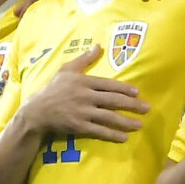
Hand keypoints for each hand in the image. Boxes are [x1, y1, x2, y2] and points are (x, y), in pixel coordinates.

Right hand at [21, 43, 148, 141]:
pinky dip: (111, 134)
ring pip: (108, 117)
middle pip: (112, 101)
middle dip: (131, 105)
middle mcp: (85, 96)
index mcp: (84, 82)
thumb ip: (84, 59)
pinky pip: (98, 131)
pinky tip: (124, 137)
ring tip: (139, 125)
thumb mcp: (67, 69)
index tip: (137, 92)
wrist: (37, 111)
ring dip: (125, 121)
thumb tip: (99, 46)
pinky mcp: (78, 126)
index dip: (124, 88)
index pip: (108, 84)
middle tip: (147, 108)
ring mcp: (82, 112)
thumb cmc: (53, 88)